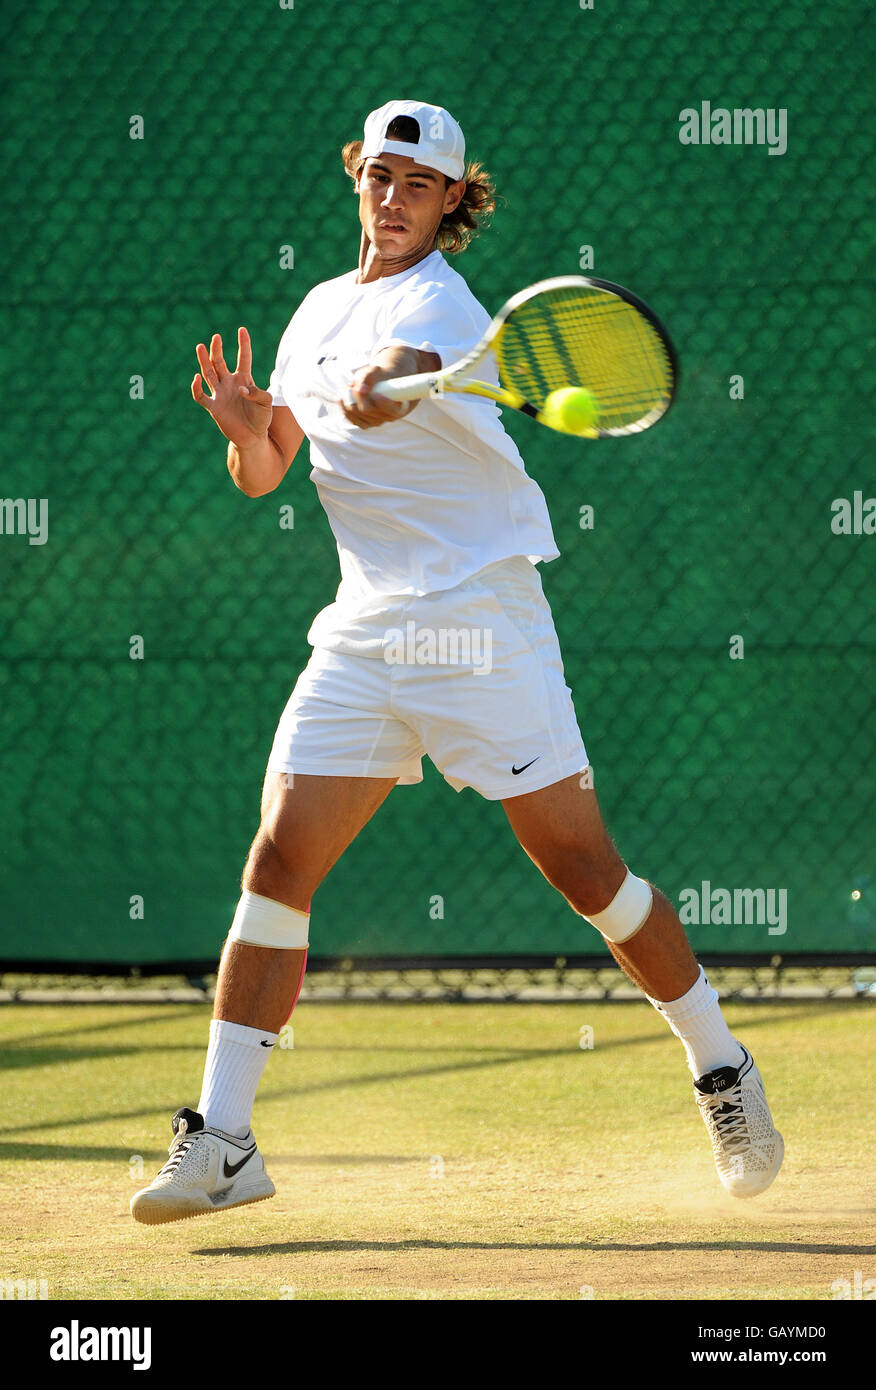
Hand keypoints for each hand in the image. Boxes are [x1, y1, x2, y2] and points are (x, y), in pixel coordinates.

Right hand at [191, 327, 272, 446]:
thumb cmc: (261, 419)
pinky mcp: (214, 407)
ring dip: (204, 361)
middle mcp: (230, 384)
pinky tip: (196, 378)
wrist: (253, 438)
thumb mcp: (266, 403)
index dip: (244, 344)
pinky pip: (201, 396)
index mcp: (245, 380)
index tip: (242, 330)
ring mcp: (220, 394)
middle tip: (216, 337)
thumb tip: (241, 389)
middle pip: (220, 362)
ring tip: (200, 346)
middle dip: (217, 350)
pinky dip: (197, 388)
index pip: (243, 358)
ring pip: (209, 373)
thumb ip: (257, 393)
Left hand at [340, 364, 413, 429]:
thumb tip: (361, 389)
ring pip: (357, 415)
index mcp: (398, 407)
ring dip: (350, 400)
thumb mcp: (377, 371)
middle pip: (368, 411)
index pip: (391, 410)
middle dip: (358, 397)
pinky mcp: (364, 423)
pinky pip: (352, 419)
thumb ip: (370, 377)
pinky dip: (344, 408)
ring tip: (349, 387)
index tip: (376, 394)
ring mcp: (375, 422)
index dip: (383, 403)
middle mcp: (387, 418)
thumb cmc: (381, 376)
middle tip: (354, 384)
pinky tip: (341, 397)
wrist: (381, 383)